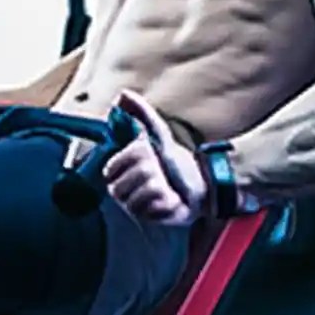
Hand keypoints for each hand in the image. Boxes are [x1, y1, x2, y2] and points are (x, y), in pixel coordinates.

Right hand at [102, 90, 208, 225]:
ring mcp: (135, 207)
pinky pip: (156, 207)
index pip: (114, 166)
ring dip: (161, 186)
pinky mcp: (149, 220)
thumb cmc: (176, 161)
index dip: (134, 158)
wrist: (200, 184)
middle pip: (131, 178)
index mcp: (119, 172)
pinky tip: (173, 199)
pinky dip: (169, 200)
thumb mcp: (159, 134)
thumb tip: (123, 94)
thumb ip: (141, 114)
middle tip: (161, 172)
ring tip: (168, 186)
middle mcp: (122, 191)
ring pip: (143, 192)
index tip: (148, 155)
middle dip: (151, 171)